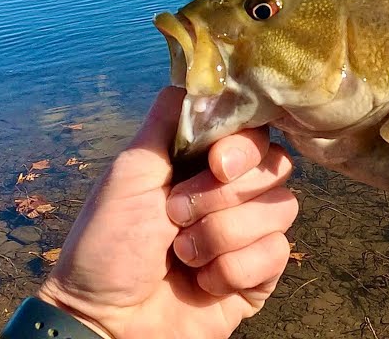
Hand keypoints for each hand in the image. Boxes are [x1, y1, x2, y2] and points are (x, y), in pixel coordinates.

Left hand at [35, 87, 298, 338]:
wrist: (105, 321)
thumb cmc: (107, 247)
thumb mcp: (131, 170)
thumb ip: (168, 119)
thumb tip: (198, 74)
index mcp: (204, 164)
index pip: (255, 132)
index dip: (244, 146)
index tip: (216, 164)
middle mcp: (232, 194)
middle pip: (276, 166)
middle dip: (222, 197)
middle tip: (176, 217)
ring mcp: (249, 236)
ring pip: (282, 209)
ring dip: (223, 236)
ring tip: (183, 256)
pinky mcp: (259, 277)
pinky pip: (278, 254)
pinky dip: (233, 270)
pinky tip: (202, 283)